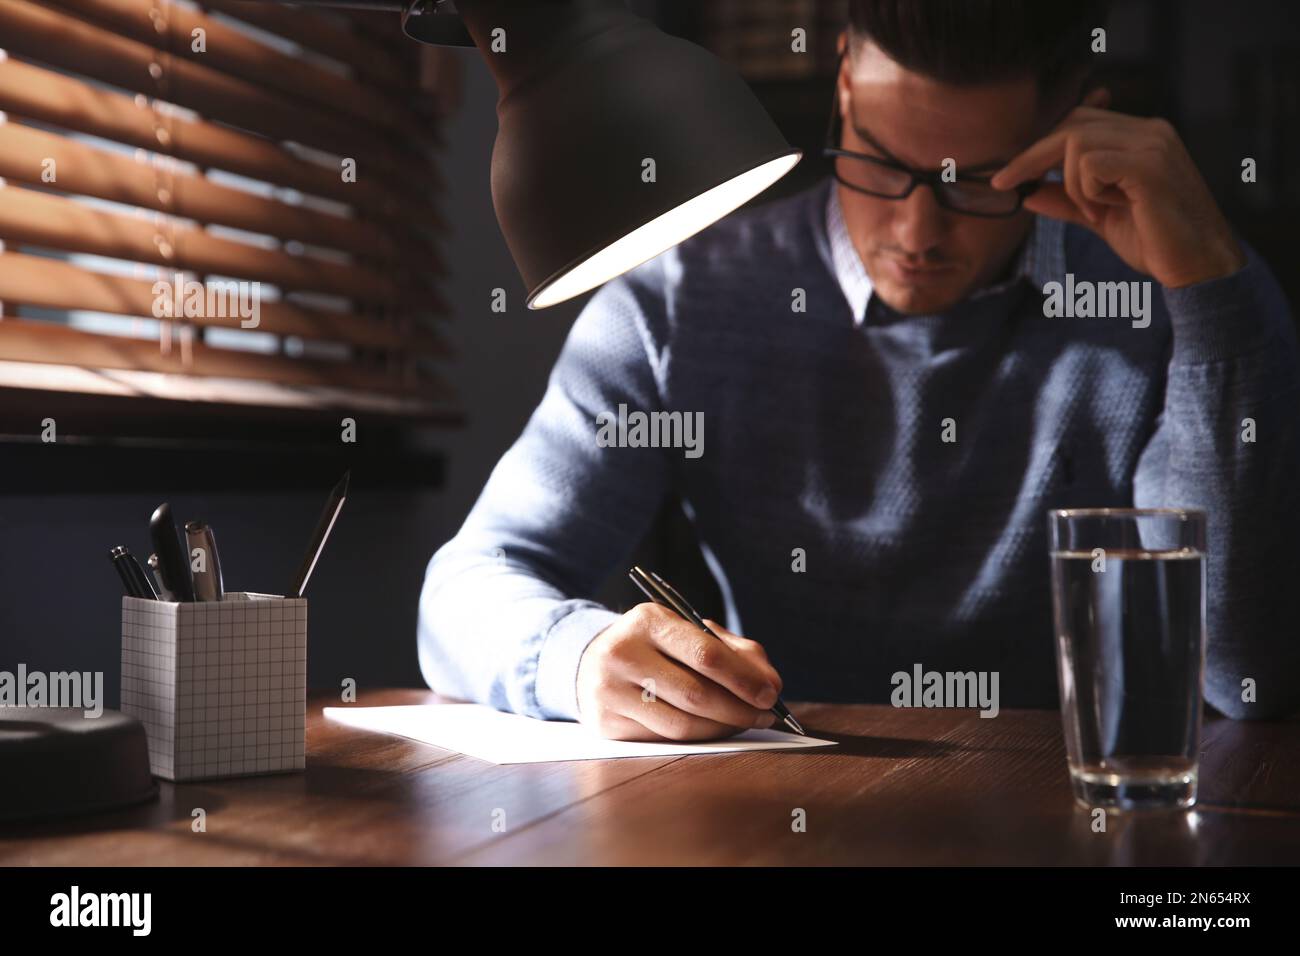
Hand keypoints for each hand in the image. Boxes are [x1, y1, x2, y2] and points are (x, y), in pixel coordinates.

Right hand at [576, 603, 782, 740]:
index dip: (743, 678)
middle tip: (764, 714)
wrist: (590, 662)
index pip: (705, 653)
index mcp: (648, 620)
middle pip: (696, 694)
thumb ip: (733, 650)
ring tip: (741, 722)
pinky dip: (697, 737)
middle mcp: (623, 653)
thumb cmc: (654, 647)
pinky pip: (664, 739)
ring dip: (722, 728)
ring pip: (682, 724)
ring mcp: (610, 690)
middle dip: (739, 709)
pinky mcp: (606, 723)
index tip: (770, 693)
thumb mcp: (687, 631)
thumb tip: (770, 684)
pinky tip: (711, 729)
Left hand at [991, 90, 1245, 288]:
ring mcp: (1152, 144)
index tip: (1006, 177)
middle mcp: (1148, 131)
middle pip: (1071, 124)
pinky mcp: (1149, 165)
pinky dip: (1084, 192)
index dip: (1038, 147)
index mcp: (1140, 137)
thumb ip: (1067, 201)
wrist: (1198, 267)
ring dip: (1070, 186)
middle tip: (1008, 185)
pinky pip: (1089, 165)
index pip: (1078, 122)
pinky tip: (1106, 211)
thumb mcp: (1099, 218)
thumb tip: (1028, 191)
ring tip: (1095, 213)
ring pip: (1076, 144)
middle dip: (1032, 157)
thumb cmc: (1155, 242)